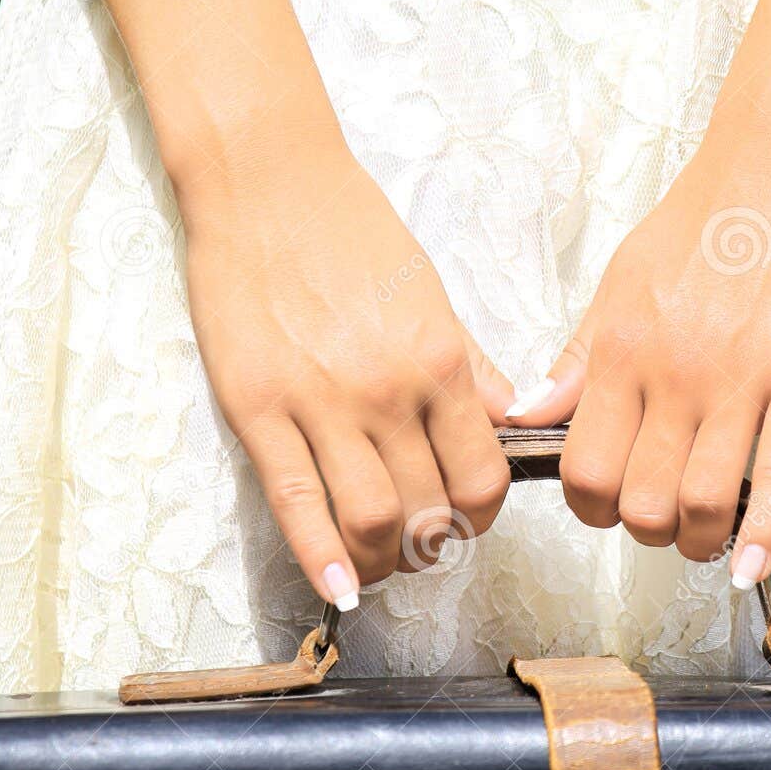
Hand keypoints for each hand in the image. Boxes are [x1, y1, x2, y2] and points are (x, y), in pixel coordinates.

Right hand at [174, 113, 515, 608]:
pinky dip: (318, 555)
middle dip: (431, 546)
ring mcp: (321, 404)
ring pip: (369, 520)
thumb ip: (472, 367)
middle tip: (419, 547)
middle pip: (427, 512)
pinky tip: (332, 586)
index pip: (481, 477)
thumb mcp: (432, 294)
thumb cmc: (352, 232)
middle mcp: (389, 391)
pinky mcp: (258, 409)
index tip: (467, 520)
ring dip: (380, 560)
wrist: (266, 183)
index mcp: (441, 361)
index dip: (480, 517)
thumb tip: (512, 421)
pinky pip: (294, 501)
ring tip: (377, 562)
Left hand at [504, 126, 770, 587]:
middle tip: (658, 522)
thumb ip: (579, 359)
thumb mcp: (619, 283)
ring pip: (703, 503)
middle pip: (640, 501)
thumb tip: (532, 415)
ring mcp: (743, 382)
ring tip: (702, 533)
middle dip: (643, 531)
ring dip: (696, 540)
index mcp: (622, 351)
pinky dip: (763, 536)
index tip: (607, 507)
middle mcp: (675, 374)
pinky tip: (750, 566)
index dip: (590, 508)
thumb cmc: (700, 224)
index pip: (584, 468)